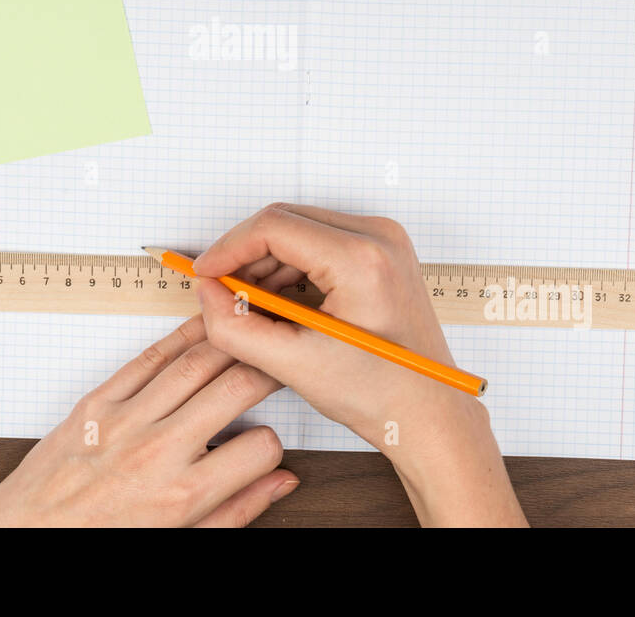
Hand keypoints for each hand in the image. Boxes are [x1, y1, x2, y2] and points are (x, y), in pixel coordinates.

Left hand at [0, 315, 297, 526]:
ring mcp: (127, 420)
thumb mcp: (178, 544)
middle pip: (238, 388)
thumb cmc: (101, 541)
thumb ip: (235, 513)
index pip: (262, 448)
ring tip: (252, 335)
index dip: (274, 443)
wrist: (25, 536)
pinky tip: (204, 327)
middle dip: (269, 369)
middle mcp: (158, 452)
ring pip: (198, 361)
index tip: (266, 442)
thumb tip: (282, 482)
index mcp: (182, 497)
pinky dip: (183, 336)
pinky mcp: (98, 400)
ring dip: (233, 341)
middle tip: (280, 362)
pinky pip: (150, 356)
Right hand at [193, 204, 525, 526]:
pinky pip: (321, 242)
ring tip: (251, 309)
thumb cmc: (381, 393)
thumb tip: (206, 292)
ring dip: (267, 263)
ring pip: (301, 230)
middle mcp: (377, 236)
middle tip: (222, 294)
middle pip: (286, 221)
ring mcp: (383, 241)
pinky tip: (280, 306)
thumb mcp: (293, 365)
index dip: (228, 248)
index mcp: (361, 258)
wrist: (430, 412)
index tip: (204, 275)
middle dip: (245, 256)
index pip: (273, 226)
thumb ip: (236, 327)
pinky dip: (291, 268)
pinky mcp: (381, 252)